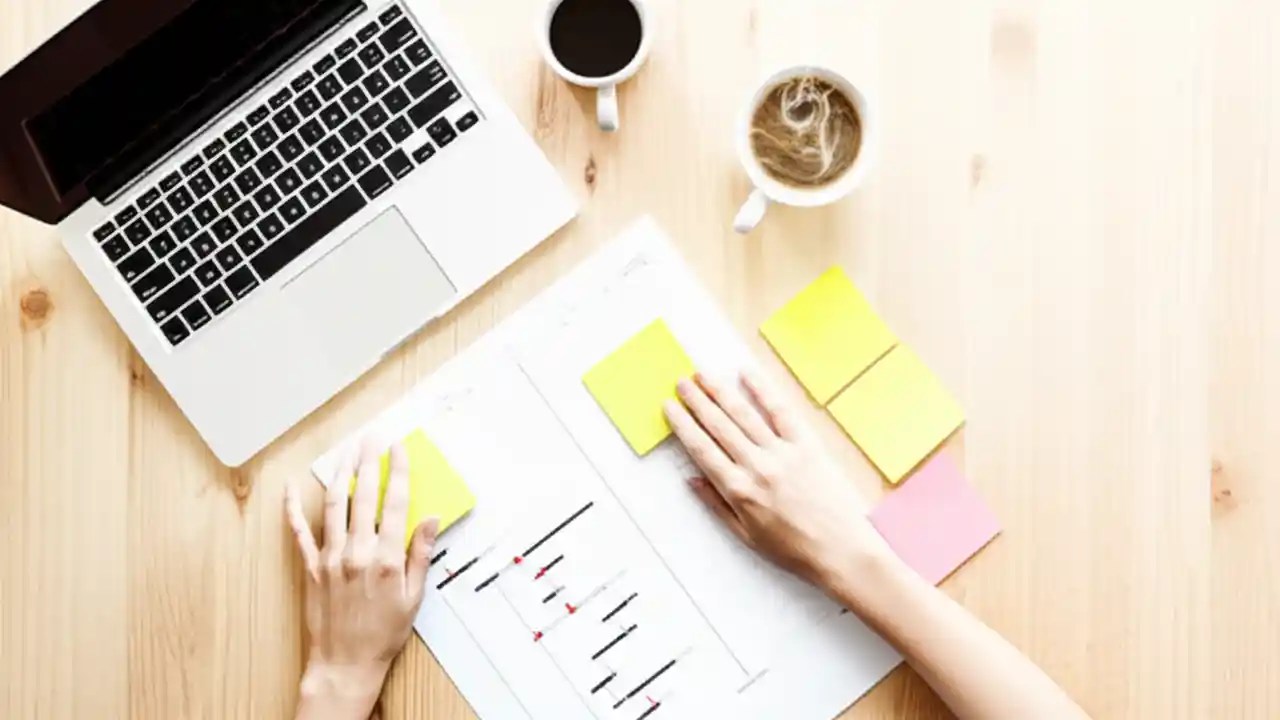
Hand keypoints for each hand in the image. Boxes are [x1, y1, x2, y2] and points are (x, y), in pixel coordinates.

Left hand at [284, 438, 439, 719]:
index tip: (399, 449)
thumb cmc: (382, 635)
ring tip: (346, 451)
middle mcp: (357, 552)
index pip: (395, 503)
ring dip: (340, 473)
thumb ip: (420, 554)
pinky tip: (289, 488)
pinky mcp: (310, 568)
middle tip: (372, 439)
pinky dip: (292, 508)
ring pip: (334, 504)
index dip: (398, 471)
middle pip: (364, 495)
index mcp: (387, 558)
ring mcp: (331, 558)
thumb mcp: (414, 596)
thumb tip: (432, 520)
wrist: (345, 664)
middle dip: (369, 461)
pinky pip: (299, 532)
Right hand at [663, 370, 893, 594]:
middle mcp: (757, 466)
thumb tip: (691, 480)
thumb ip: (717, 505)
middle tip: (681, 383)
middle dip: (697, 401)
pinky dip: (762, 390)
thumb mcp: (746, 536)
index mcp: (739, 490)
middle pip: (719, 426)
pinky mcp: (806, 445)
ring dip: (721, 391)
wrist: (841, 550)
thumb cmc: (794, 549)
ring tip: (703, 375)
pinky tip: (747, 374)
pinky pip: (780, 411)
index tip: (669, 407)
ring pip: (744, 414)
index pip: (702, 449)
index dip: (683, 425)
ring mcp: (782, 452)